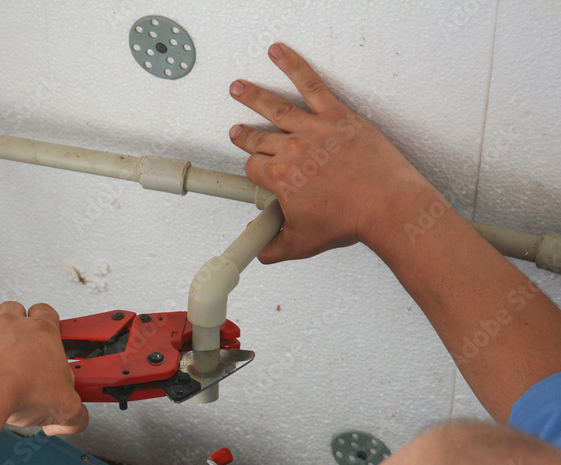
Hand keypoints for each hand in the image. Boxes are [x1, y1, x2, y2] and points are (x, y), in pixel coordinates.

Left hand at [0, 301, 87, 434]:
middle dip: (14, 320)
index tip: (46, 329)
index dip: (46, 319)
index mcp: (41, 334)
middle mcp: (10, 324)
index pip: (47, 313)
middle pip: (14, 309)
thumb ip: (75, 415)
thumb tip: (73, 421)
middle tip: (15, 340)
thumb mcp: (63, 410)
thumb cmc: (16, 390)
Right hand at [229, 43, 439, 262]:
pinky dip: (292, 66)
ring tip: (238, 88)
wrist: (388, 207)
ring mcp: (314, 129)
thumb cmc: (351, 221)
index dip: (254, 171)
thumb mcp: (304, 243)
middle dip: (245, 135)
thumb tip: (263, 250)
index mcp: (281, 178)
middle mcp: (292, 149)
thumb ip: (275, 246)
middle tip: (238, 132)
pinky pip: (310, 85)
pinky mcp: (336, 115)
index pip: (253, 167)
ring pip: (274, 108)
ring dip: (252, 96)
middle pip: (259, 138)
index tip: (258, 172)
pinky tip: (278, 53)